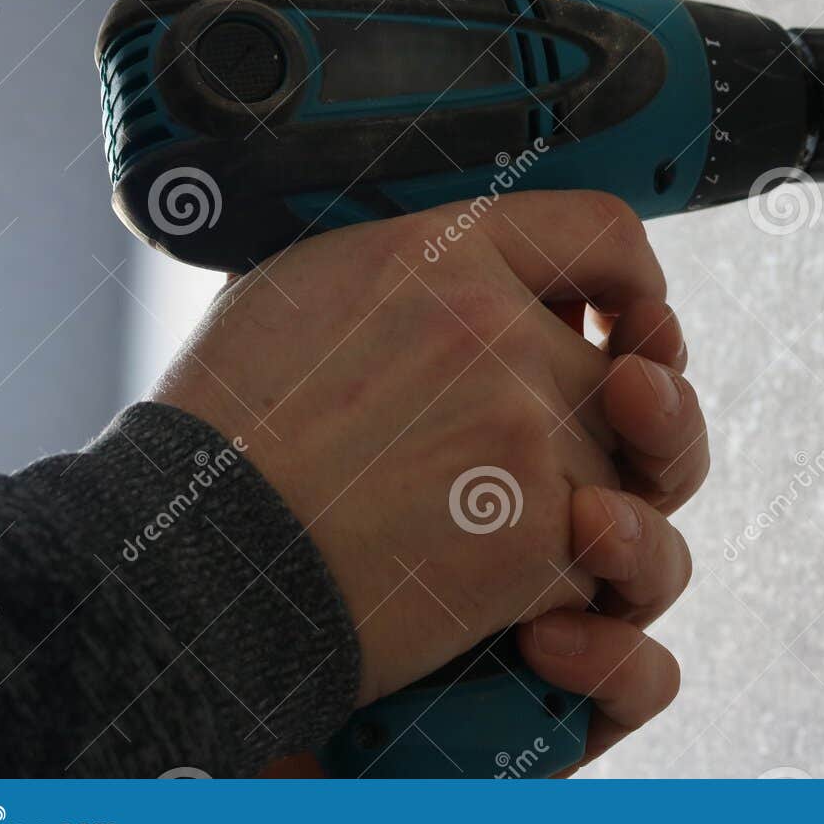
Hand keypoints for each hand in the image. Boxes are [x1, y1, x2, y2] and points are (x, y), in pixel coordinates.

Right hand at [151, 191, 706, 722]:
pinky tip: (489, 590)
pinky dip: (558, 588)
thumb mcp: (303, 285)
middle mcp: (500, 331)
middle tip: (573, 458)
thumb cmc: (227, 430)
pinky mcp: (538, 537)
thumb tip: (488, 268)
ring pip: (625, 474)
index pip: (602, 234)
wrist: (190, 557)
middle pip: (628, 373)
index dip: (633, 281)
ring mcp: (526, 434)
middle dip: (613, 425)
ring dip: (586, 511)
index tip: (627, 317)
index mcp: (446, 254)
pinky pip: (602, 561)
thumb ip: (416, 265)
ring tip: (519, 535)